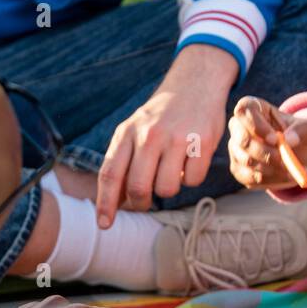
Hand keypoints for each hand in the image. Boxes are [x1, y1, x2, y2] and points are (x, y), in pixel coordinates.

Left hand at [95, 45, 238, 227]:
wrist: (195, 82)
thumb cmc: (161, 116)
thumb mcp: (135, 130)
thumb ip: (123, 162)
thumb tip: (114, 203)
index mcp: (127, 132)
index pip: (110, 173)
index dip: (105, 203)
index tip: (105, 225)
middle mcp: (149, 135)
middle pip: (138, 188)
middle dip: (141, 202)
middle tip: (145, 199)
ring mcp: (176, 138)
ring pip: (166, 189)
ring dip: (169, 187)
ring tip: (172, 168)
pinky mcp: (202, 142)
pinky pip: (193, 181)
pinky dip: (191, 177)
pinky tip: (190, 159)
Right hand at [228, 97, 306, 190]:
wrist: (298, 153)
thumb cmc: (299, 134)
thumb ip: (300, 130)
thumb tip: (288, 141)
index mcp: (253, 108)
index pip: (243, 110)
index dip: (256, 126)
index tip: (275, 139)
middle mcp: (238, 127)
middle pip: (242, 140)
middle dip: (265, 153)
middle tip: (284, 160)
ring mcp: (235, 149)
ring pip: (247, 161)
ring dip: (271, 168)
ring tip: (292, 169)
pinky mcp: (238, 169)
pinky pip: (249, 178)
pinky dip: (270, 180)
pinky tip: (284, 176)